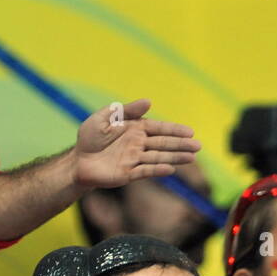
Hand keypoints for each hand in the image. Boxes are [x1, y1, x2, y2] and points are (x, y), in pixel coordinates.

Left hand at [73, 99, 200, 189]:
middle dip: (181, 144)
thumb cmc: (89, 138)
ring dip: (175, 157)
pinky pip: (145, 171)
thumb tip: (149, 101)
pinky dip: (157, 170)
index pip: (159, 128)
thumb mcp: (104, 117)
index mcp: (135, 129)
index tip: (190, 132)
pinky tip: (171, 169)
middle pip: (163, 144)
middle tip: (198, 146)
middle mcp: (138, 144)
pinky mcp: (128, 174)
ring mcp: (134, 160)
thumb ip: (126, 110)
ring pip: (158, 157)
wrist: (77, 161)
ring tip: (192, 158)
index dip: (174, 130)